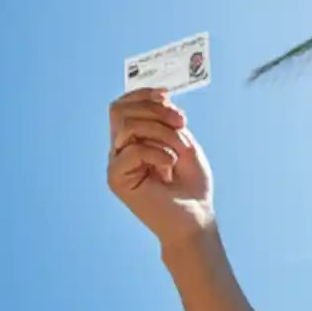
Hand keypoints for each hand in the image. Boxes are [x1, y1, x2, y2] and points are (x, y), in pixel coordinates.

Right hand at [107, 88, 213, 245]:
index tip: (166, 95)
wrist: (195, 215)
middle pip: (122, 111)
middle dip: (156, 110)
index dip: (141, 95)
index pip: (122, 106)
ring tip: (180, 150)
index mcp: (134, 139)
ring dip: (162, 133)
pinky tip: (170, 166)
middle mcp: (120, 149)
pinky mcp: (116, 179)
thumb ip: (167, 121)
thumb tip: (159, 98)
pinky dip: (159, 153)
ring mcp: (116, 164)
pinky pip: (133, 151)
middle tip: (182, 122)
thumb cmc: (192, 183)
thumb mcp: (184, 141)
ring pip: (129, 127)